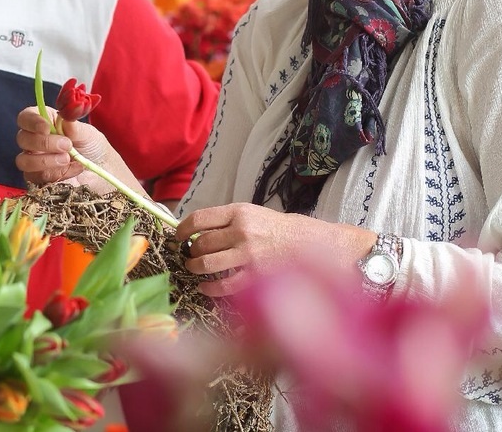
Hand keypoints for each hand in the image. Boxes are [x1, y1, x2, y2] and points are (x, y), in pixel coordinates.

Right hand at [14, 105, 138, 196]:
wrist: (102, 171)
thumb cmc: (93, 147)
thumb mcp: (87, 134)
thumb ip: (74, 126)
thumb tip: (66, 115)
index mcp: (45, 121)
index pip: (26, 117)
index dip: (31, 121)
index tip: (46, 127)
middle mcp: (36, 139)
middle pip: (22, 139)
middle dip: (44, 143)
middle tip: (67, 145)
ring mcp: (35, 159)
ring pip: (24, 161)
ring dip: (46, 161)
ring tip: (68, 159)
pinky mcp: (39, 178)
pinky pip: (35, 177)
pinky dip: (54, 174)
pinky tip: (70, 170)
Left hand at [174, 203, 375, 297]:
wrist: (322, 245)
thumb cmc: (286, 230)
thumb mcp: (256, 214)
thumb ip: (229, 222)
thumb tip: (196, 233)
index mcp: (240, 211)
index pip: (198, 219)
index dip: (181, 230)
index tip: (178, 237)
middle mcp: (242, 231)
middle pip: (199, 243)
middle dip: (189, 252)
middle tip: (187, 256)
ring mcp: (248, 256)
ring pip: (205, 264)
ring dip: (195, 269)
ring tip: (194, 270)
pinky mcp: (256, 278)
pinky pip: (222, 286)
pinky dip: (208, 289)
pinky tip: (205, 288)